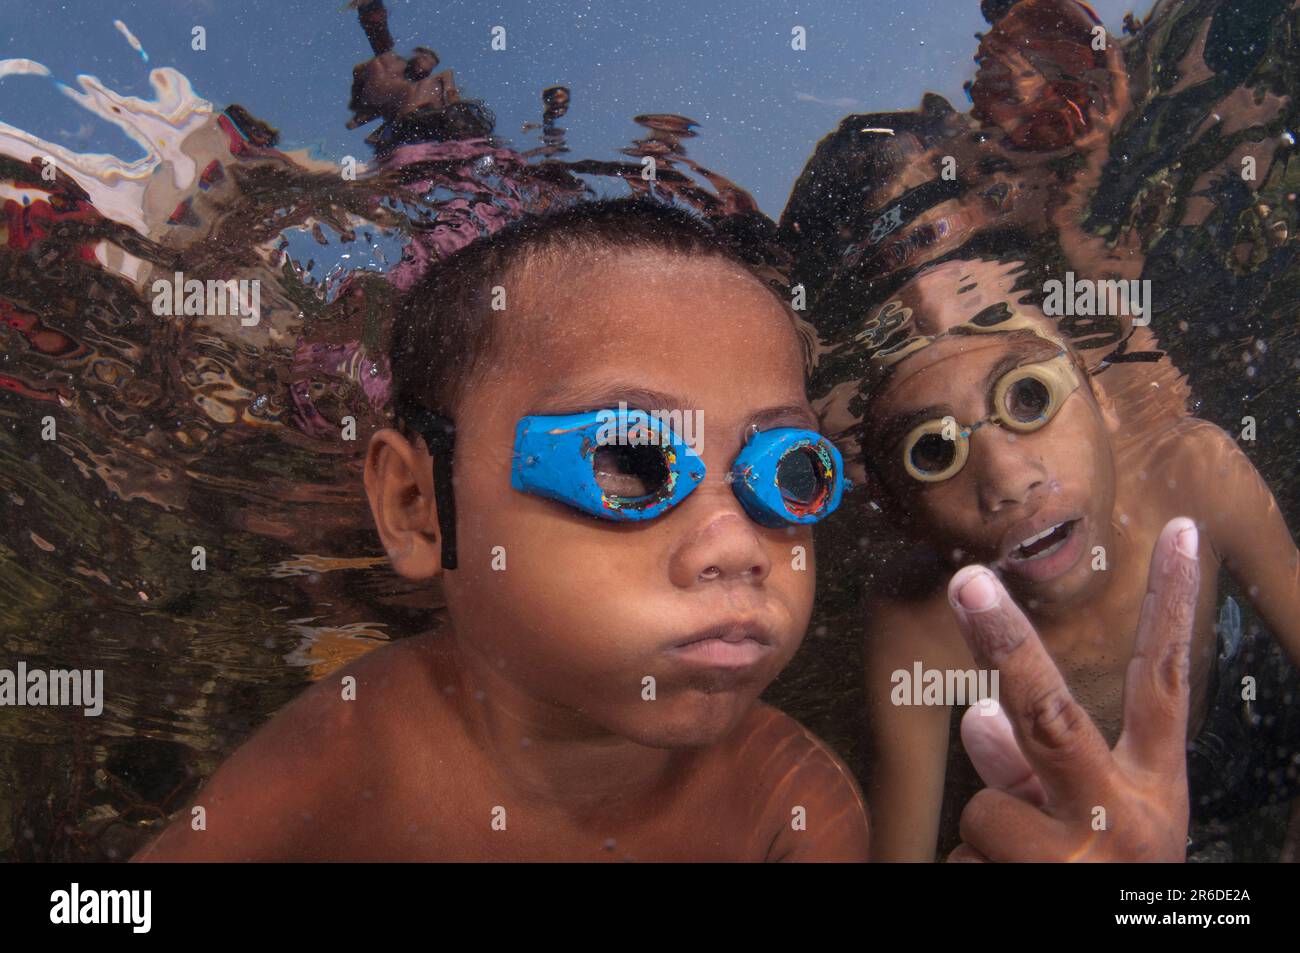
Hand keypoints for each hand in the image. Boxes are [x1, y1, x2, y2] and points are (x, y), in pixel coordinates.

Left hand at [945, 516, 1199, 861]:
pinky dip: (972, 875)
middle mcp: (1122, 821)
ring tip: (1024, 872)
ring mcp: (1072, 865)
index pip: (1165, 684)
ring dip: (986, 835)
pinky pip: (962, 860)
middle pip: (1050, 712)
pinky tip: (1010, 893)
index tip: (1180, 532)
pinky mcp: (1024, 895)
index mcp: (1152, 790)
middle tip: (968, 582)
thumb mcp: (1099, 823)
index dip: (1174, 608)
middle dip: (1003, 642)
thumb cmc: (1102, 880)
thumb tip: (980, 717)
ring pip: (984, 807)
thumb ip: (1042, 765)